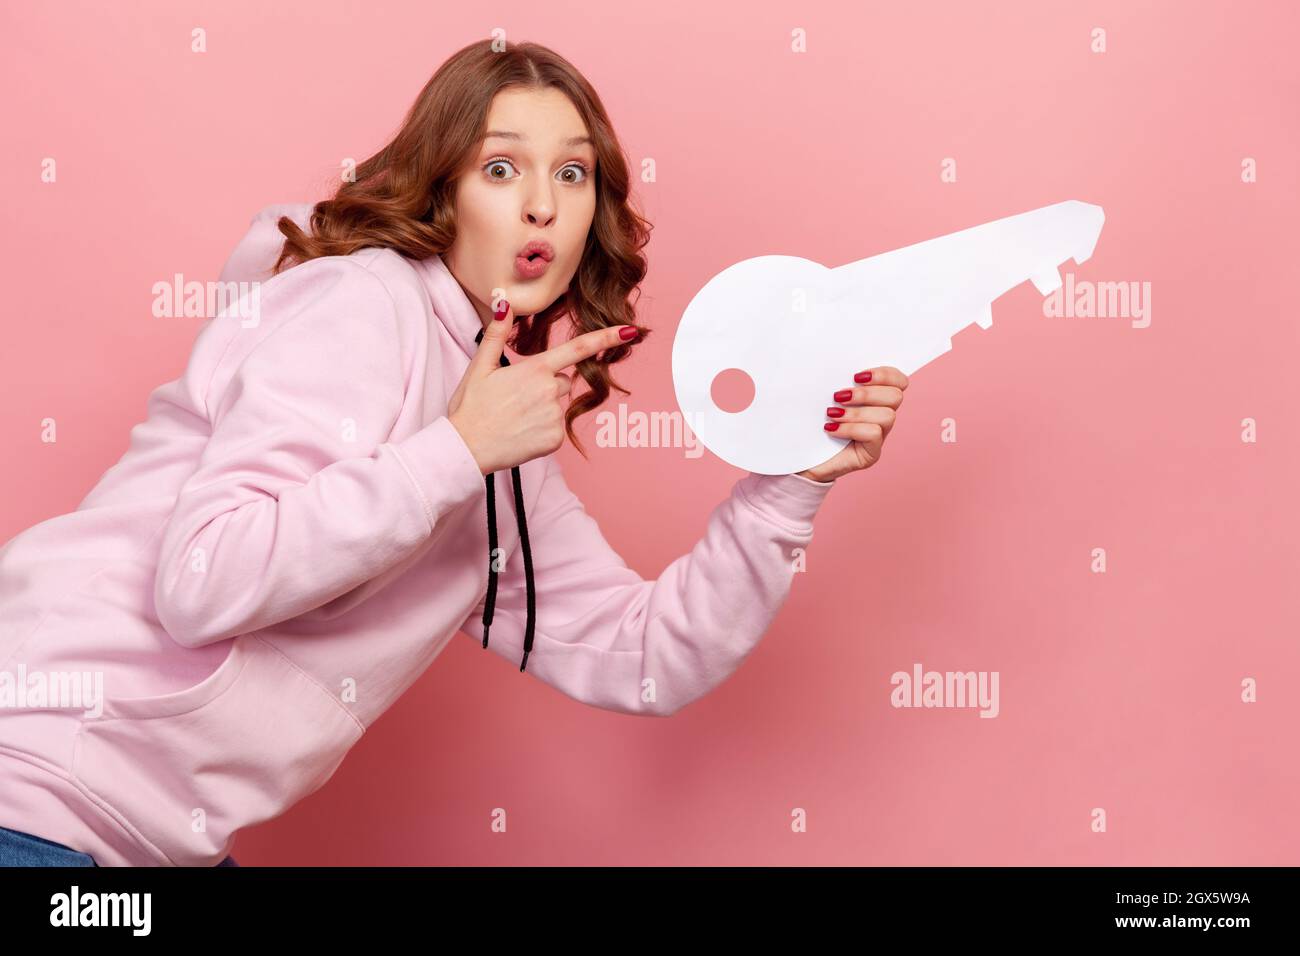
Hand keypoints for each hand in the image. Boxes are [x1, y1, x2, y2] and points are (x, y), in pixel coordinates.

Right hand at [448, 298, 640, 474]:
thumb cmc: (470, 408)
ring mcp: (555, 417)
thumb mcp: (480, 366)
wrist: (466, 449)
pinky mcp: (556, 439)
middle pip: (563, 380)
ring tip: (515, 417)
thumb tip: (503, 301)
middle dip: (546, 385)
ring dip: (543, 408)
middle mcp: (550, 391)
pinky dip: (543, 429)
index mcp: (535, 369)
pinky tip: (521, 432)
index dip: (607, 338)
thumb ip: (497, 333)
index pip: (578, 348)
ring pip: (559, 404)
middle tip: (515, 398)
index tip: (630, 331)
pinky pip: (556, 427)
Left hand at [795, 366, 908, 482]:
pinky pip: (874, 434)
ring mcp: (878, 437)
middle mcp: (880, 416)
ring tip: (832, 413)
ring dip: (857, 412)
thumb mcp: (819, 394)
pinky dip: (850, 428)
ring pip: (887, 416)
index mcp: (874, 397)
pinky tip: (830, 429)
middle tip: (840, 396)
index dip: (884, 374)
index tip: (856, 376)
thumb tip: (831, 356)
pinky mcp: (870, 454)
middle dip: (867, 393)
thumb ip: (835, 377)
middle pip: (896, 396)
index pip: (898, 380)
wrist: (796, 456)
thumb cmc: (806, 421)